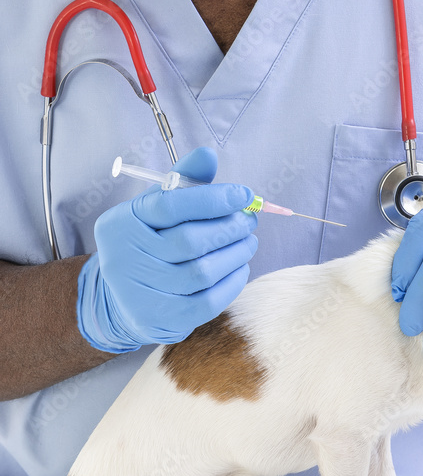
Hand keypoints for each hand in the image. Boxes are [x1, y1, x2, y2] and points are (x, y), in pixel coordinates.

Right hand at [77, 147, 257, 351]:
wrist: (121, 297)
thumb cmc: (148, 242)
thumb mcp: (156, 207)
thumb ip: (183, 181)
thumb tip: (208, 155)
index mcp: (123, 222)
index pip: (170, 206)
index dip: (213, 199)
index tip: (243, 195)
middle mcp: (125, 258)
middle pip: (190, 241)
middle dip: (230, 227)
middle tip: (249, 220)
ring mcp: (141, 293)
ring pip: (203, 271)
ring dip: (237, 253)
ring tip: (248, 242)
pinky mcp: (161, 320)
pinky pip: (209, 300)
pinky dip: (233, 281)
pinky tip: (240, 266)